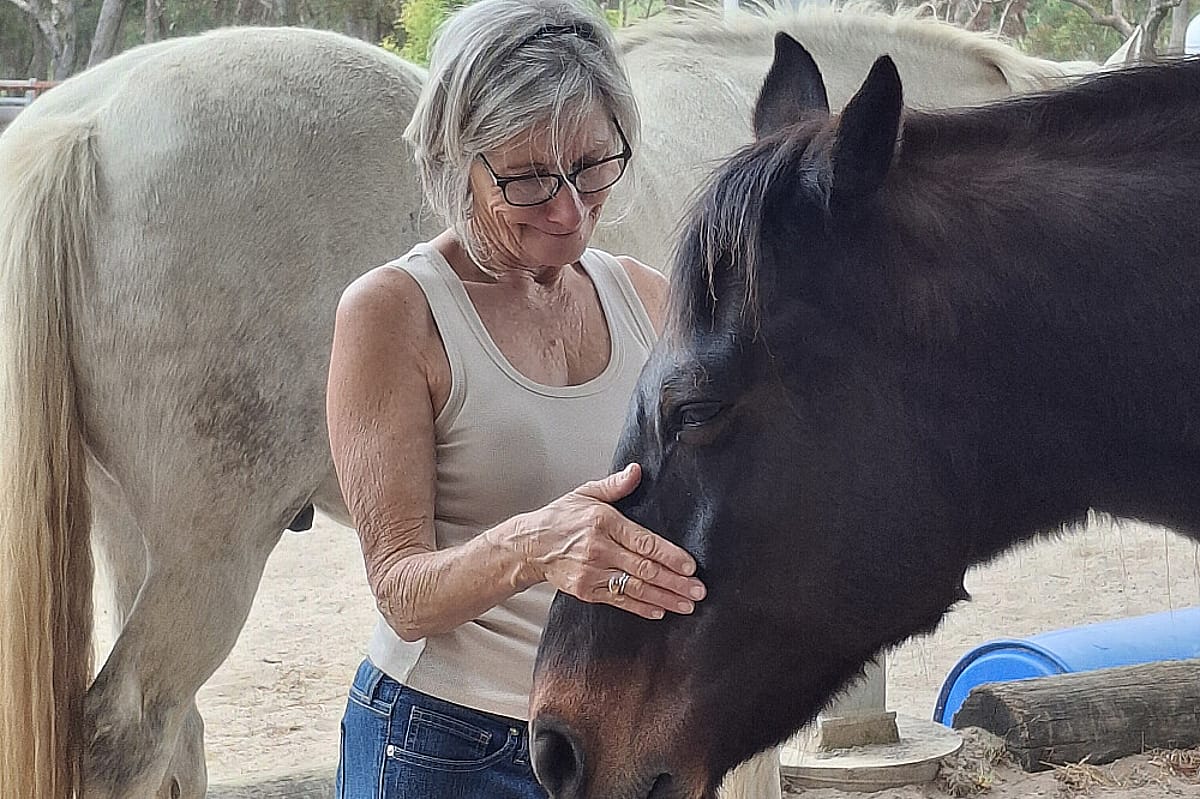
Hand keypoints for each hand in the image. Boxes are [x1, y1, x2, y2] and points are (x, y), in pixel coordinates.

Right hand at [513, 463, 705, 618]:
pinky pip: (619, 600)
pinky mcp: (586, 590)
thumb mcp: (586, 493)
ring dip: (664, 598)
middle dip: (675, 582)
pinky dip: (641, 607)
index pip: (644, 542)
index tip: (690, 566)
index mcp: (603, 523)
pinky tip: (660, 610)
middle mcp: (599, 549)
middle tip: (698, 590)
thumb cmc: (560, 517)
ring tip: (686, 605)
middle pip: (644, 569)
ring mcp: (592, 573)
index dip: (670, 556)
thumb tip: (637, 471)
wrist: (530, 545)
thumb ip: (615, 485)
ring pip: (635, 588)